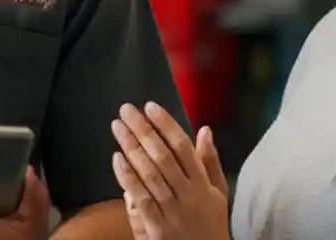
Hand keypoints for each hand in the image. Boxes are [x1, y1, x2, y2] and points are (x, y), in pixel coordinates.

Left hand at [110, 103, 228, 239]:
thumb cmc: (210, 223)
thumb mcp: (218, 193)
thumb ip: (210, 161)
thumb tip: (204, 129)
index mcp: (202, 183)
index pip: (183, 147)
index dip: (166, 125)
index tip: (150, 106)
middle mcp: (188, 194)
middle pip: (163, 156)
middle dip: (143, 130)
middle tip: (126, 110)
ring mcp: (172, 211)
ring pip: (151, 174)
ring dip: (132, 148)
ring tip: (118, 127)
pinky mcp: (157, 227)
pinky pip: (141, 199)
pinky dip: (129, 178)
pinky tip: (117, 159)